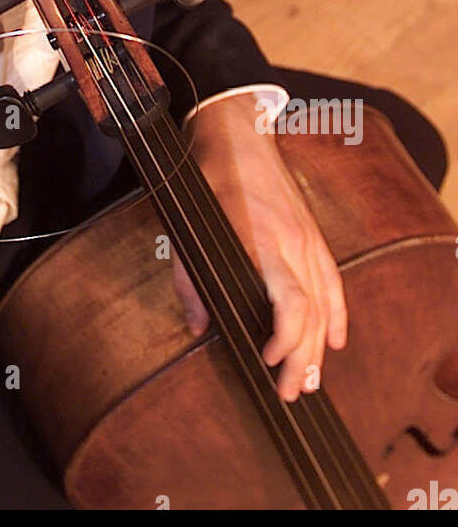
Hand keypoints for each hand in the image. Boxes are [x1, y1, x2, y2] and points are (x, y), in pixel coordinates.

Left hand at [171, 92, 347, 401]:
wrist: (237, 134)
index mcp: (261, 241)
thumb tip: (199, 326)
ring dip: (320, 347)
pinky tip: (335, 341)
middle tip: (291, 393)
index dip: (287, 338)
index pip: (291, 300)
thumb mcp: (187, 225)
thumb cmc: (207, 178)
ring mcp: (308, 239)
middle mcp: (292, 244)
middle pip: (312, 313)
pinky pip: (333, 282)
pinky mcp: (313, 235)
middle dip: (303, 359)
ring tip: (310, 380)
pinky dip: (338, 315)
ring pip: (326, 304)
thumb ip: (190, 279)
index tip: (271, 360)